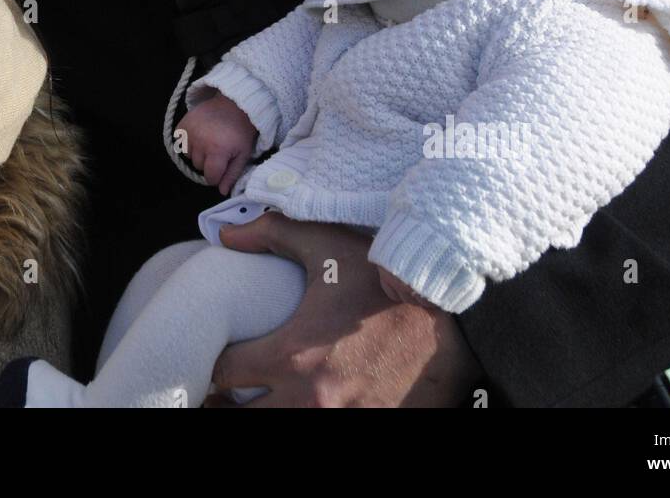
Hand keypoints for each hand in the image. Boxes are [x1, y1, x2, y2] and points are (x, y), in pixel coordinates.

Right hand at [176, 93, 256, 194]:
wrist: (234, 103)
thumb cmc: (241, 131)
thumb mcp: (243, 154)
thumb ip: (232, 174)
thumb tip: (222, 192)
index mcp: (217, 151)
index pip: (210, 177)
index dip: (217, 175)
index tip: (223, 166)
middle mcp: (200, 142)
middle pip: (199, 166)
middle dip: (208, 162)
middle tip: (219, 149)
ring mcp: (189, 132)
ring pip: (189, 155)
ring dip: (198, 152)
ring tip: (209, 140)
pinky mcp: (183, 124)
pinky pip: (180, 142)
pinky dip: (188, 142)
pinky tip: (200, 135)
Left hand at [206, 213, 482, 406]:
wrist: (453, 324)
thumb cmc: (386, 283)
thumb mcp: (328, 245)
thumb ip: (273, 233)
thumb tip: (227, 230)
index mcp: (292, 356)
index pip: (225, 374)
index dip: (216, 366)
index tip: (219, 357)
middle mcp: (309, 401)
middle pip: (239, 417)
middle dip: (226, 402)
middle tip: (228, 389)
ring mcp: (336, 424)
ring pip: (270, 430)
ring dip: (259, 414)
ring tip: (255, 400)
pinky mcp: (364, 431)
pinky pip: (315, 438)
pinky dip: (298, 421)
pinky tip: (298, 405)